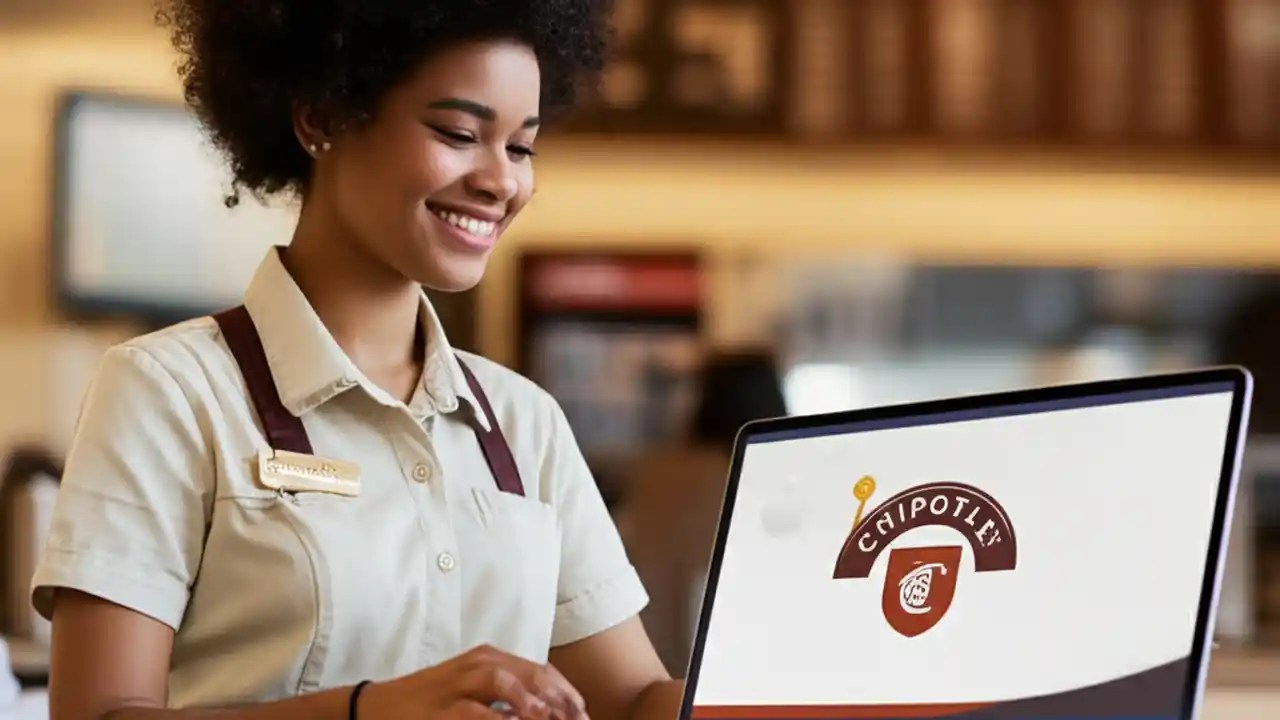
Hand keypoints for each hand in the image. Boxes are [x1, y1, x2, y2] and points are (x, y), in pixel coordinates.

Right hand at [357, 644, 588, 719]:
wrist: (377, 707)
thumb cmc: (431, 702)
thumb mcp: (472, 692)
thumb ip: (507, 698)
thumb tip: (547, 711)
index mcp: (489, 658)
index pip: (541, 671)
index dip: (567, 693)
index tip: (584, 715)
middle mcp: (477, 664)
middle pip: (530, 675)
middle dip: (560, 701)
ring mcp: (457, 684)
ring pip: (505, 684)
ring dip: (533, 704)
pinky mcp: (439, 708)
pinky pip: (473, 712)